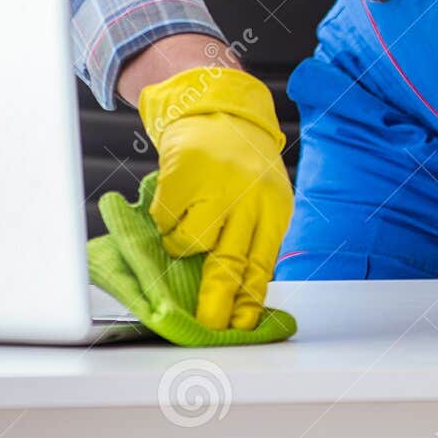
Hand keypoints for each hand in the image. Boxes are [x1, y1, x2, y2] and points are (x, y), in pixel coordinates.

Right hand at [137, 66, 291, 329]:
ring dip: (181, 246)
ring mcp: (216, 188)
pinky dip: (164, 219)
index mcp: (273, 210)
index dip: (248, 300)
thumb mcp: (262, 199)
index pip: (261, 266)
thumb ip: (249, 237)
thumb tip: (231, 293)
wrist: (219, 110)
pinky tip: (177, 201)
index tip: (239, 326)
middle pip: (228, 263)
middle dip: (214, 300)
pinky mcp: (184, 176)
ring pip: (190, 244)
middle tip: (205, 324)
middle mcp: (248, 200)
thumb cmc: (242, 165)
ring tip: (187, 224)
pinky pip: (164, 220)